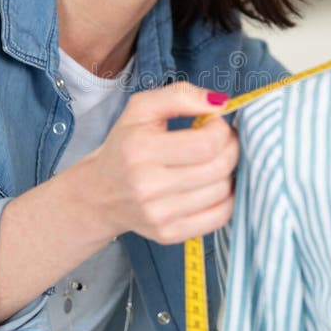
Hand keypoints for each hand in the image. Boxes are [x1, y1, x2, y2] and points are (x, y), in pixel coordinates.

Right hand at [77, 82, 237, 244]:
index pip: (207, 144)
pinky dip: (227, 198)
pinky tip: (214, 184)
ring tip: (215, 161)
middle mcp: (147, 186)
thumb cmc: (125, 145)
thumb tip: (220, 102)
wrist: (99, 193)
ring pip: (223, 191)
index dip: (222, 130)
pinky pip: (220, 217)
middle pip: (218, 168)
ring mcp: (158, 215)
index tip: (216, 124)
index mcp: (140, 150)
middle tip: (224, 141)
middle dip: (231, 148)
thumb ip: (180, 95)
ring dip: (229, 172)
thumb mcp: (141, 109)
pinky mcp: (168, 235)